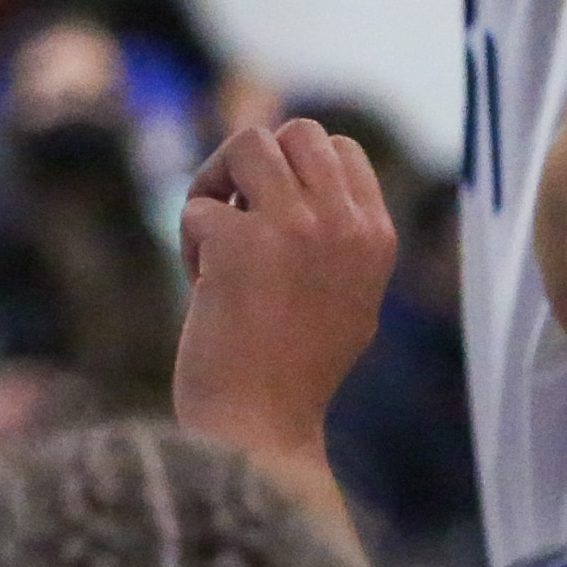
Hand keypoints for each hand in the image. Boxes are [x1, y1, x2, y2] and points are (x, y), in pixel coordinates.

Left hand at [175, 119, 398, 468]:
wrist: (259, 434)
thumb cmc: (295, 371)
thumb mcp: (348, 294)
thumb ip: (336, 231)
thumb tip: (299, 153)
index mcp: (374, 236)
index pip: (339, 149)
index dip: (297, 174)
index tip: (275, 221)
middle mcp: (340, 224)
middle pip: (296, 132)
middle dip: (258, 165)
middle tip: (239, 215)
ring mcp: (291, 229)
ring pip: (246, 143)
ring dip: (219, 184)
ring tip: (212, 235)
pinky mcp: (237, 245)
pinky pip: (200, 207)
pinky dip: (191, 242)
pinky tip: (200, 288)